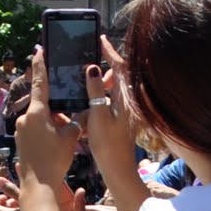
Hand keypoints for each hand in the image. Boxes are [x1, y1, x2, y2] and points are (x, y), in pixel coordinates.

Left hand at [15, 45, 81, 186]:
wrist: (38, 185)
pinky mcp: (22, 140)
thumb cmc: (54, 160)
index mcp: (37, 112)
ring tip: (65, 135)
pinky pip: (36, 129)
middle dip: (56, 108)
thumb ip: (74, 122)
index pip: (39, 82)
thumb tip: (76, 117)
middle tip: (68, 114)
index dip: (40, 65)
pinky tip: (56, 143)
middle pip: (43, 104)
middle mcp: (25, 117)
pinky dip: (47, 130)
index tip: (39, 50)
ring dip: (53, 122)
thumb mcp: (70, 138)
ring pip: (40, 118)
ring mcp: (21, 129)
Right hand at [83, 38, 138, 179]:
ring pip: (111, 90)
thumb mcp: (98, 115)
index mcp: (124, 98)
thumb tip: (92, 68)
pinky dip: (97, 99)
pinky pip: (107, 103)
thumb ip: (95, 90)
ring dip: (98, 84)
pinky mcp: (119, 121)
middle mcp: (126, 102)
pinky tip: (85, 104)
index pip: (119, 67)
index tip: (101, 39)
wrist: (118, 170)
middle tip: (90, 60)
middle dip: (103, 67)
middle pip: (116, 77)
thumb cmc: (109, 145)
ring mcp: (123, 112)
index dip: (110, 52)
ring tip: (84, 82)